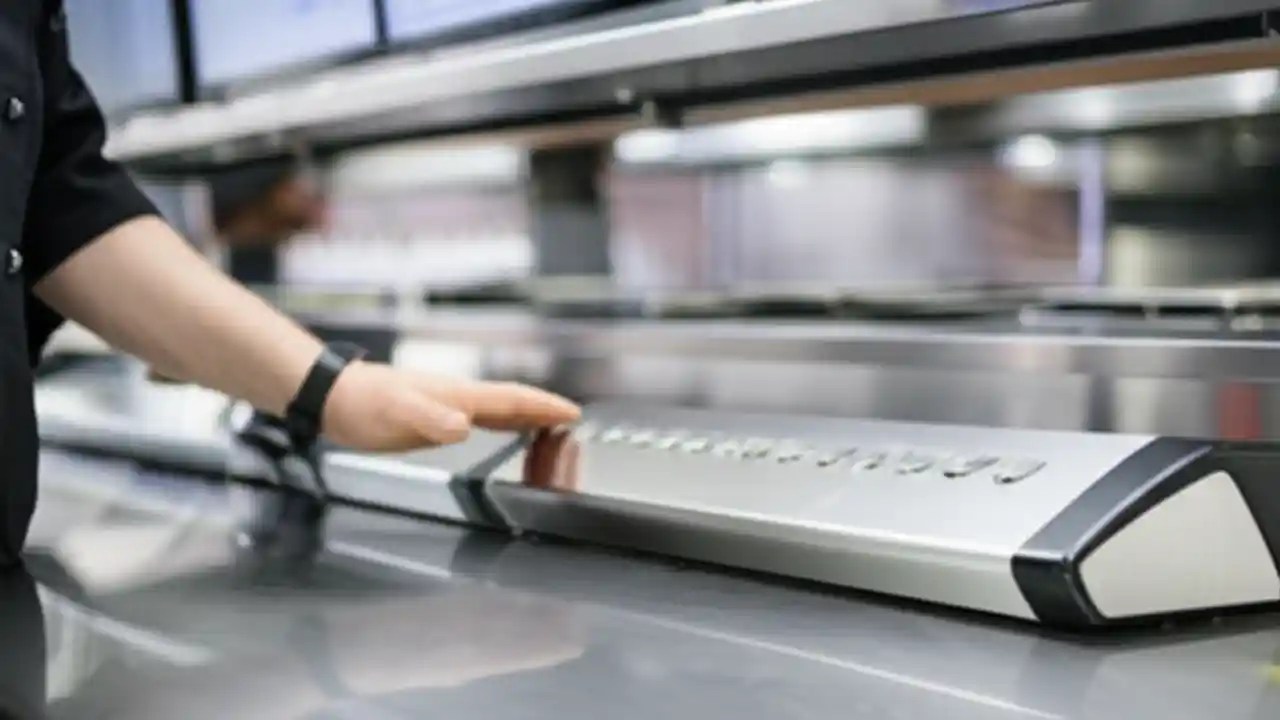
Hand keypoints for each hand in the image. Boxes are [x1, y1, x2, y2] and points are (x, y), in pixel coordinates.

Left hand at [321, 362, 580, 451]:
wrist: (335, 396)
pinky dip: (504, 422)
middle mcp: (461, 397)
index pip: (512, 399)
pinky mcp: (438, 415)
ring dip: (528, 417)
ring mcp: (450, 404)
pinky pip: (484, 417)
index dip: (544, 406)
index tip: (573, 413)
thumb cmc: (364, 405)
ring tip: (552, 428)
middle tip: (573, 423)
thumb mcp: (397, 412)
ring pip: (500, 409)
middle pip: (513, 402)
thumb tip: (464, 426)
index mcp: (459, 396)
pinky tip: (503, 429)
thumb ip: (431, 418)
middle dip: (545, 411)